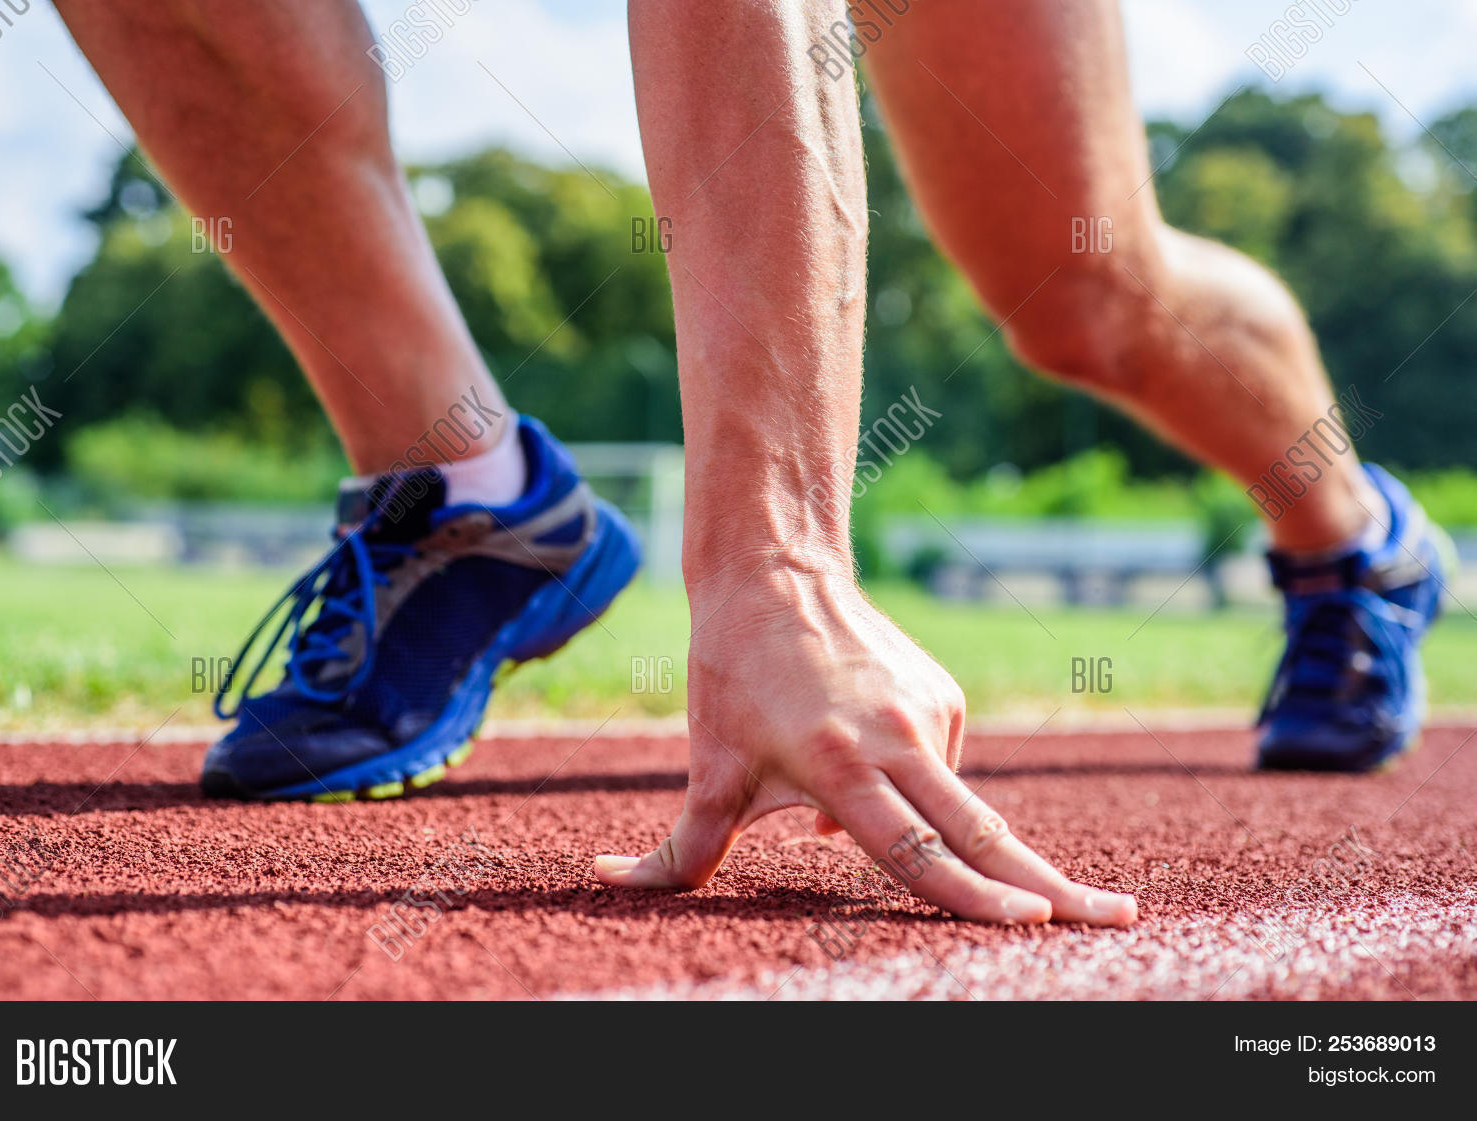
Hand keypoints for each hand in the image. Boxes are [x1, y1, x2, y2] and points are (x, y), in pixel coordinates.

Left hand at [595, 562, 1137, 925]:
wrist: (776, 574)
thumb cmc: (734, 677)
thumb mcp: (708, 766)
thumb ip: (677, 845)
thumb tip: (604, 879)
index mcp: (841, 766)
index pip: (919, 850)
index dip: (973, 896)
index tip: (1033, 922)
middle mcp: (896, 740)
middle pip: (984, 831)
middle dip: (1052, 885)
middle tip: (1117, 919)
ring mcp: (929, 713)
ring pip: (965, 799)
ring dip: (970, 844)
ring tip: (862, 784)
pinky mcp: (943, 694)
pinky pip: (941, 762)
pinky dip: (914, 781)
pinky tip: (862, 750)